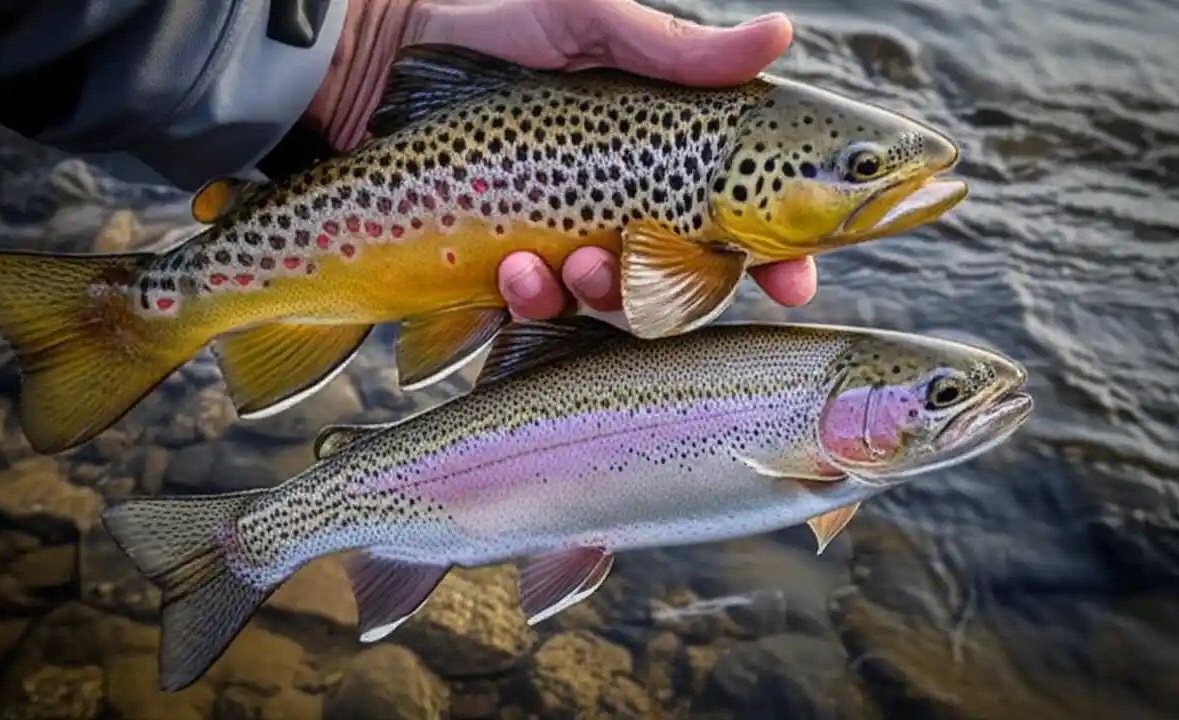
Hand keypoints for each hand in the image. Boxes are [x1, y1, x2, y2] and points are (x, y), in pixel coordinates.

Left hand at [306, 0, 814, 319]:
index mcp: (663, 149)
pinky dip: (533, 298)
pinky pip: (536, 309)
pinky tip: (515, 269)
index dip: (777, 256)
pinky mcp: (505, 267)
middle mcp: (623, 204)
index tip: (795, 281)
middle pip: (685, 276)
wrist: (382, 53)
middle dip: (684, 289)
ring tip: (576, 261)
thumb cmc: (494, 20)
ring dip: (603, 293)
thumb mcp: (591, 19)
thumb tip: (782, 31)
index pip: (741, 215)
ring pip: (612, 302)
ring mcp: (565, 240)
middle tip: (657, 262)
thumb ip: (678, 49)